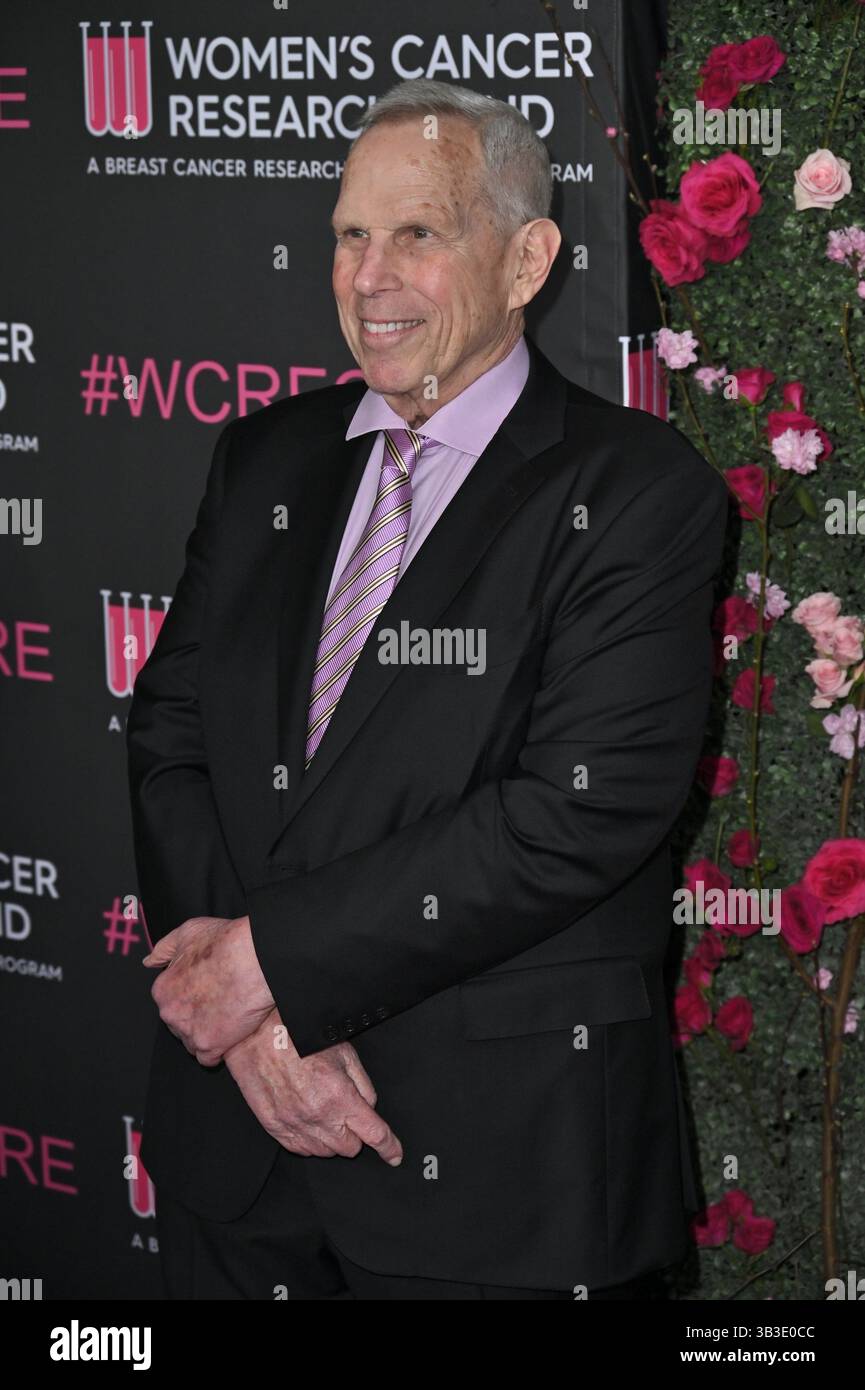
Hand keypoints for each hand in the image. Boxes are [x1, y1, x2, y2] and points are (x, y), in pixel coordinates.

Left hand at [143, 915, 273, 1065]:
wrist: (254, 958)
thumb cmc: (225, 942)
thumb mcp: (188, 932)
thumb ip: (165, 948)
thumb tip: (149, 961)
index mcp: (163, 989)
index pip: (171, 1004)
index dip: (191, 999)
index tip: (208, 992)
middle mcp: (170, 1013)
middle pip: (180, 1025)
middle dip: (197, 1019)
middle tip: (221, 1004)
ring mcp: (188, 1031)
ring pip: (193, 1043)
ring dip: (208, 1035)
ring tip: (229, 1018)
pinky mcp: (210, 1046)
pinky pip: (209, 1059)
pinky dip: (219, 1051)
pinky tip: (232, 1035)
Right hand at [224, 1008, 403, 1164]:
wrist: (259, 1035)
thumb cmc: (301, 1037)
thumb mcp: (345, 1053)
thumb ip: (363, 1085)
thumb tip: (368, 1108)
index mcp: (340, 1096)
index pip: (374, 1134)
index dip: (389, 1148)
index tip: (394, 1155)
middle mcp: (318, 1116)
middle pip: (350, 1149)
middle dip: (354, 1133)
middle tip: (345, 1111)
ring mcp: (294, 1124)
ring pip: (325, 1152)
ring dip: (330, 1138)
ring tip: (322, 1110)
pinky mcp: (275, 1127)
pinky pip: (300, 1149)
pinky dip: (309, 1140)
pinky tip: (307, 1119)